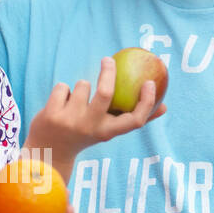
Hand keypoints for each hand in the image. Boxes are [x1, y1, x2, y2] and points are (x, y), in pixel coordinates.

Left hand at [26, 55, 165, 175]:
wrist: (48, 153)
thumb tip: (165, 107)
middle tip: (109, 60)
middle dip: (108, 72)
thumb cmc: (85, 135)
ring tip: (75, 101)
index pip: (135, 120)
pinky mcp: (52, 114)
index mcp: (108, 133)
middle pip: (105, 93)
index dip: (146, 102)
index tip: (150, 83)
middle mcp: (90, 128)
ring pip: (82, 85)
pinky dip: (63, 90)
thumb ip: (132, 118)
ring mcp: (70, 121)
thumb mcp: (108, 130)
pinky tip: (60, 104)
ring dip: (81, 86)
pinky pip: (63, 87)